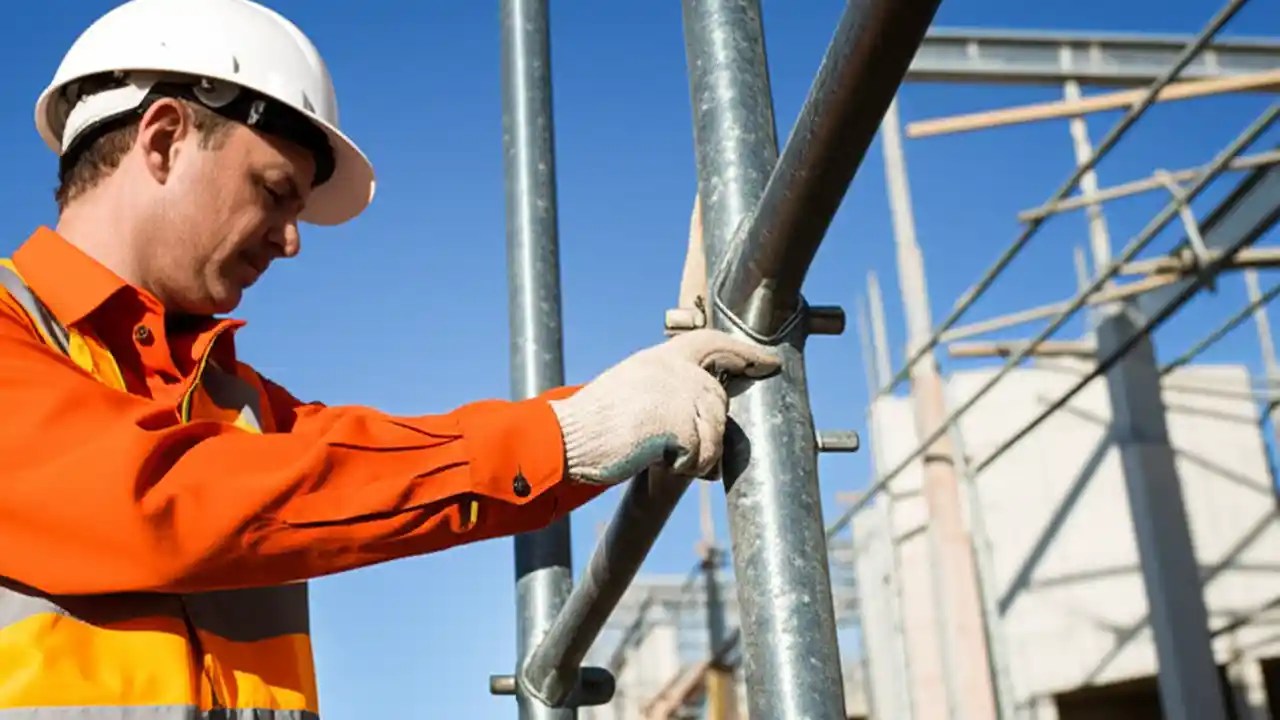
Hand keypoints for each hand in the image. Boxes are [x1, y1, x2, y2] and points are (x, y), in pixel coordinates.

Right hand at [549, 329, 779, 485]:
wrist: (565, 440)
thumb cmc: (593, 426)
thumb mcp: (632, 390)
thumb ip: (666, 390)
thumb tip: (704, 412)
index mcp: (659, 358)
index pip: (710, 342)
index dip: (743, 352)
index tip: (768, 362)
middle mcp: (671, 369)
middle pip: (718, 400)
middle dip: (711, 432)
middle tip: (689, 457)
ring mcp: (676, 392)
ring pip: (714, 430)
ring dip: (698, 455)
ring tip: (668, 461)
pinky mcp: (677, 421)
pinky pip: (703, 453)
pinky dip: (687, 467)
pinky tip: (661, 463)